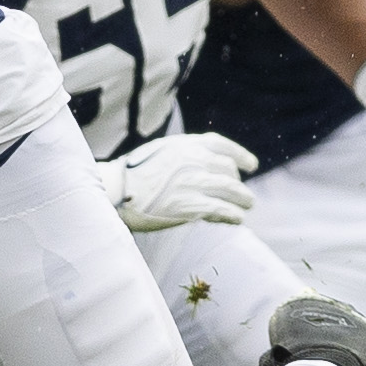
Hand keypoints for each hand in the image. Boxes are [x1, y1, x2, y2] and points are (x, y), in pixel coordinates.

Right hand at [94, 132, 257, 231]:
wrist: (114, 192)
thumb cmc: (129, 176)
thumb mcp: (157, 153)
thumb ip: (180, 155)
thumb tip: (199, 164)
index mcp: (184, 145)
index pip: (222, 146)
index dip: (240, 155)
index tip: (251, 165)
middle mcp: (194, 160)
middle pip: (228, 170)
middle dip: (238, 183)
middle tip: (243, 194)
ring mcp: (194, 183)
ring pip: (232, 190)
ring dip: (243, 199)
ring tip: (247, 205)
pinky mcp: (192, 205)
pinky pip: (223, 210)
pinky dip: (234, 215)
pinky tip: (237, 220)